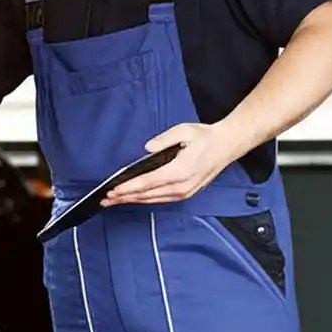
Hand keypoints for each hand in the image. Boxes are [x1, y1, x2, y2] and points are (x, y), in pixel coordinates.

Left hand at [103, 123, 237, 205]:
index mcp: (180, 171)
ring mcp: (185, 192)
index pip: (148, 183)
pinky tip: (134, 198)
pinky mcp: (186, 193)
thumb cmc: (205, 138)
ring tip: (115, 200)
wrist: (226, 146)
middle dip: (125, 197)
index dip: (128, 188)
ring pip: (153, 200)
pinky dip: (145, 200)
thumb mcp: (184, 131)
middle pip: (147, 195)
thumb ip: (164, 140)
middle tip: (105, 199)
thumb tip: (148, 148)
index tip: (113, 190)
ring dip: (133, 200)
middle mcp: (182, 186)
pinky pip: (161, 200)